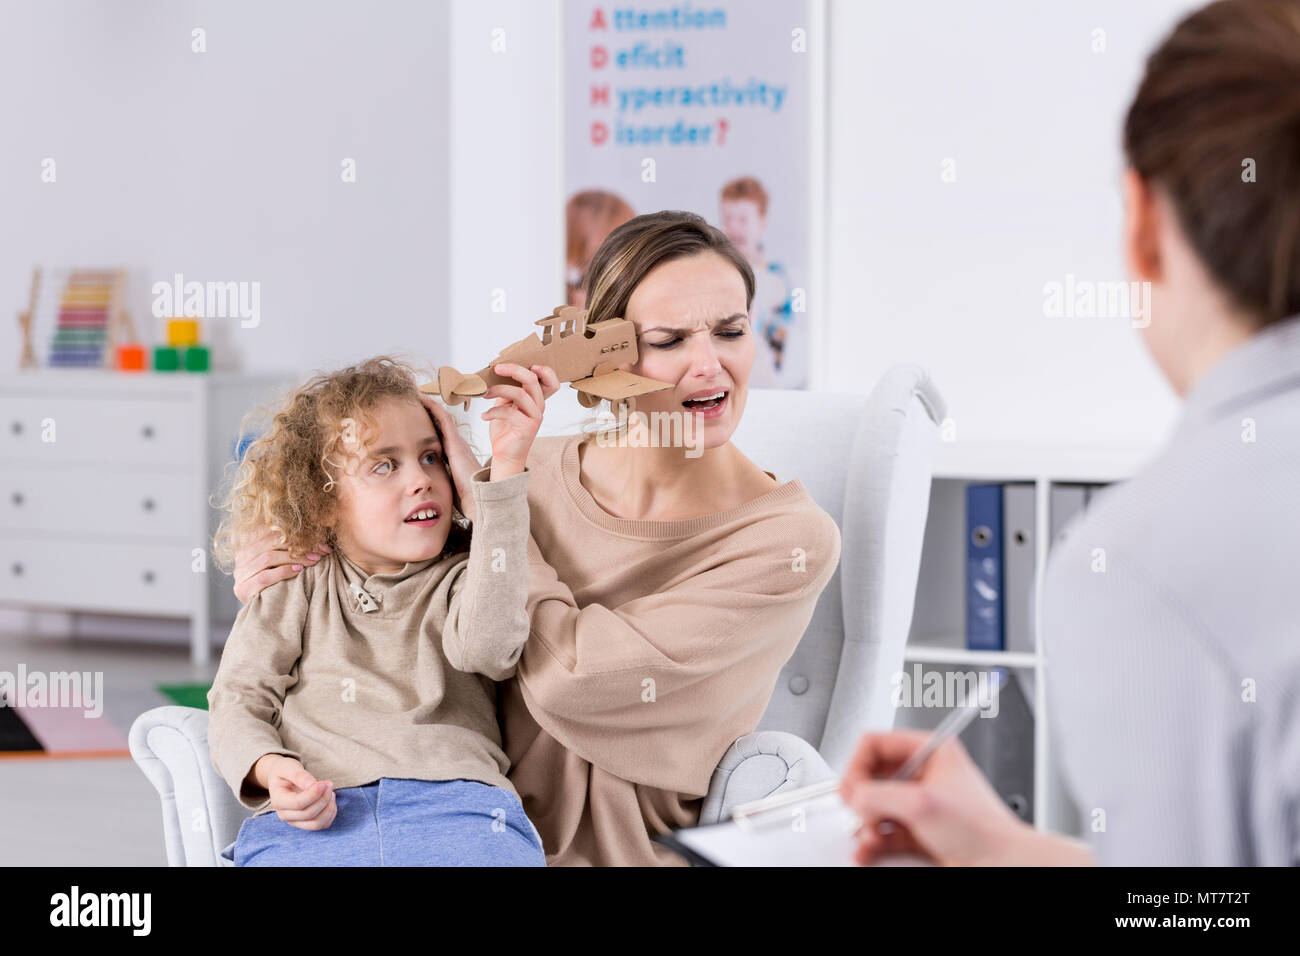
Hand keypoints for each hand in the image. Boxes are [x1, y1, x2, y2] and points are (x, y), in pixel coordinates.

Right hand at [233, 527, 330, 603]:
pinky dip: (283, 571)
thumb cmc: (276, 581)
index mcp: (248, 543)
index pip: (272, 531)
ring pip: (268, 558)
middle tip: (320, 551)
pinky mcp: (243, 588)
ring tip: (313, 560)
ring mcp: (241, 573)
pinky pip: (265, 577)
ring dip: (295, 557)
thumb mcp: (279, 560)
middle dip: (299, 545)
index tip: (318, 539)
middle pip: (270, 543)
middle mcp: (242, 556)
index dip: (296, 533)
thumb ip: (287, 545)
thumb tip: (314, 532)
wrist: (262, 613)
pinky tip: (298, 570)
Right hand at [259, 755, 336, 830]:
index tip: (324, 783)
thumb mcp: (288, 767)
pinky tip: (330, 798)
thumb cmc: (285, 771)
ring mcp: (295, 821)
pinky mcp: (306, 823)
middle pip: (309, 814)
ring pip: (317, 823)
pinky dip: (331, 812)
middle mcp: (284, 815)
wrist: (283, 778)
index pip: (298, 804)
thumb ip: (299, 775)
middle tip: (329, 783)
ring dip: (329, 807)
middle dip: (324, 798)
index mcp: (278, 800)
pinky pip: (323, 824)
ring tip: (330, 791)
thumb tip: (312, 785)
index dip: (314, 794)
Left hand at [420, 395, 483, 523]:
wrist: (479, 499)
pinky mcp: (455, 442)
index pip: (440, 433)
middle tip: (415, 398)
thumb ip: (440, 480)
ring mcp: (457, 442)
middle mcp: (457, 444)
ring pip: (442, 416)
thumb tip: (426, 484)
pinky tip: (422, 399)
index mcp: (455, 454)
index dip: (429, 422)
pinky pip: (443, 418)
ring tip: (417, 394)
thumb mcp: (449, 484)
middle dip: (429, 409)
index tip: (416, 414)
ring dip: (429, 405)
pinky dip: (433, 407)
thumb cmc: (466, 496)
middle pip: (441, 421)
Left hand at [480, 363, 555, 479]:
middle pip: (533, 381)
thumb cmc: (505, 429)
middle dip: (514, 370)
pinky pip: (509, 412)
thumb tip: (496, 373)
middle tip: (497, 368)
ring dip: (498, 390)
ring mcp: (535, 417)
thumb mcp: (505, 405)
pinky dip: (493, 412)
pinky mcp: (528, 428)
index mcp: (536, 400)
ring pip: (520, 394)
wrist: (505, 454)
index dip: (545, 371)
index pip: (552, 382)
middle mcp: (539, 407)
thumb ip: (507, 390)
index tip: (529, 365)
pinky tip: (484, 416)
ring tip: (485, 393)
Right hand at [838, 729, 1029, 865]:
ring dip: (865, 823)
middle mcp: (923, 774)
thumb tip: (854, 797)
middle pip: (872, 776)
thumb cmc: (983, 829)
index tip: (852, 788)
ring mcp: (919, 803)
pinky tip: (869, 848)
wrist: (1003, 865)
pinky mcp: (918, 830)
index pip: (876, 743)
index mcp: (930, 750)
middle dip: (861, 798)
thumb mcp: (921, 803)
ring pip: (875, 807)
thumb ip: (878, 795)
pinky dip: (872, 841)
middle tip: (858, 812)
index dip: (857, 764)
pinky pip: (883, 831)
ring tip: (868, 835)